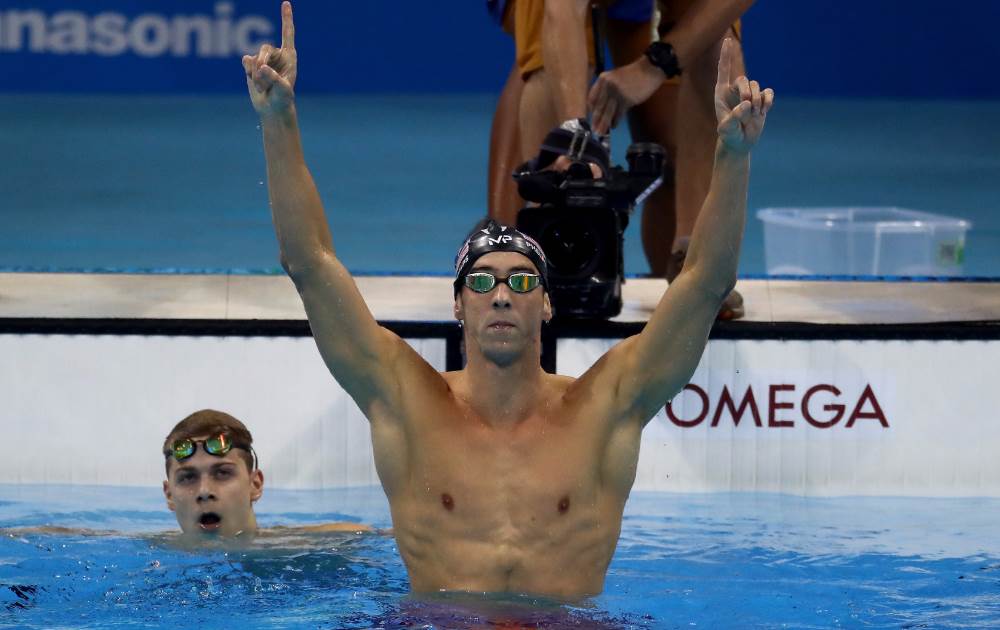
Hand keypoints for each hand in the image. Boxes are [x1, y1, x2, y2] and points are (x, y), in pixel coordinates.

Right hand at [242, 1, 296, 117]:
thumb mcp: (283, 90)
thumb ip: (273, 78)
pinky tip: (254, 80)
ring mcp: (263, 59)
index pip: (288, 33)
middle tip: (264, 80)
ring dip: (256, 74)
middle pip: (264, 48)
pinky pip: (246, 61)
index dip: (286, 18)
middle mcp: (277, 55)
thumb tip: (262, 66)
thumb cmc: (283, 98)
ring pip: (254, 57)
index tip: (286, 3)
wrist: (272, 108)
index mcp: (289, 56)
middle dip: (262, 64)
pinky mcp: (252, 65)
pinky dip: (248, 72)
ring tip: (263, 87)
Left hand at [587, 57, 663, 134]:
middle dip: (595, 120)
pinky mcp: (626, 100)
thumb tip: (602, 105)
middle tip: (593, 129)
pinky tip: (613, 126)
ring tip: (601, 132)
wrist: (648, 70)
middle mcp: (608, 86)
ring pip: (607, 112)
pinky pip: (618, 113)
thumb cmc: (632, 74)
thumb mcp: (614, 77)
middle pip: (599, 106)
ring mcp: (617, 93)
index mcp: (602, 79)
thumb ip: (606, 88)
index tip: (591, 117)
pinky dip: (616, 121)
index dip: (591, 109)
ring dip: (604, 124)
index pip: (592, 97)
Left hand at [714, 38, 773, 153]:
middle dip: (747, 92)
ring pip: (757, 86)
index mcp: (721, 93)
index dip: (726, 55)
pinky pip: (768, 93)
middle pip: (744, 80)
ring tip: (754, 114)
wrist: (740, 142)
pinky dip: (768, 102)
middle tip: (748, 107)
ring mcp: (749, 94)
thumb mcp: (727, 129)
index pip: (724, 70)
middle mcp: (735, 91)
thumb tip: (747, 104)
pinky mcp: (761, 100)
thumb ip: (734, 117)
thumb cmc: (729, 135)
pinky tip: (764, 111)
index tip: (728, 41)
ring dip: (757, 101)